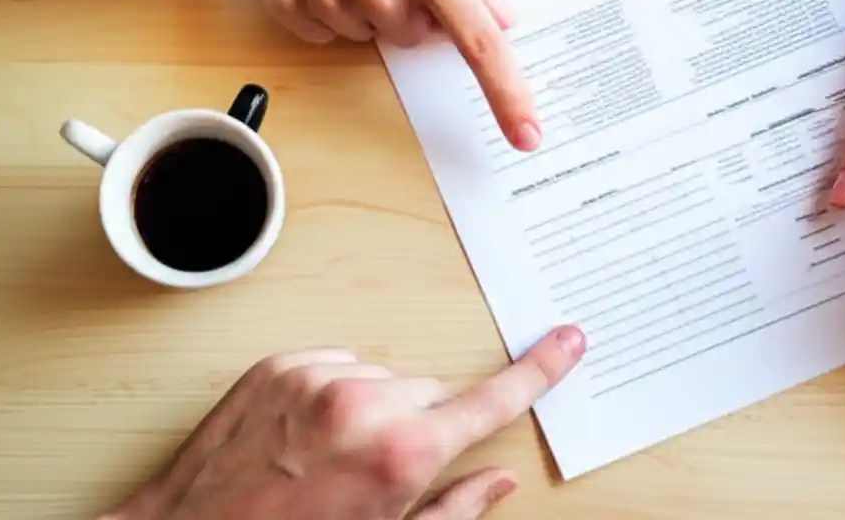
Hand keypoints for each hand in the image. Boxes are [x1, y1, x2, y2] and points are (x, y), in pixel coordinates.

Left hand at [102, 326, 585, 519]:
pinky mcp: (279, 364)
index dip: (537, 373)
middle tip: (380, 470)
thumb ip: (455, 511)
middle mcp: (364, 403)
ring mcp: (317, 378)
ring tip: (333, 456)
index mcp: (402, 453)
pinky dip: (333, 393)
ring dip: (374, 408)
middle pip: (432, 394)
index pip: (490, 403)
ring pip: (384, 377)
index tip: (566, 342)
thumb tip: (498, 481)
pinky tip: (309, 436)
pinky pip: (336, 365)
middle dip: (422, 425)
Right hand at [213, 0, 539, 151]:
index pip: (479, 44)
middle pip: (419, 38)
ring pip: (372, 35)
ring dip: (372, 5)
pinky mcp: (286, 3)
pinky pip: (326, 33)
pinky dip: (330, 6)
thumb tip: (501, 20)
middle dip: (417, 8)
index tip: (526, 135)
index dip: (507, 95)